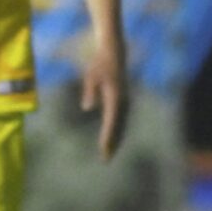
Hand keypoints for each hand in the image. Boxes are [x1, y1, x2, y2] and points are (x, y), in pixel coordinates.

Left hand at [81, 40, 128, 158]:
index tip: (103, 149)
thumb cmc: (99, 63)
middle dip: (112, 142)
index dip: (107, 137)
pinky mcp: (122, 98)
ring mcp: (124, 99)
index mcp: (114, 97)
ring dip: (116, 138)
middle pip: (118, 126)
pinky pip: (121, 118)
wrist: (113, 51)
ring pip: (121, 123)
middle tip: (106, 158)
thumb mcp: (91, 77)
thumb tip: (87, 108)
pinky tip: (112, 138)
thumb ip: (90, 92)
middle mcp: (122, 100)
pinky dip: (117, 129)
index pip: (111, 121)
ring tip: (109, 152)